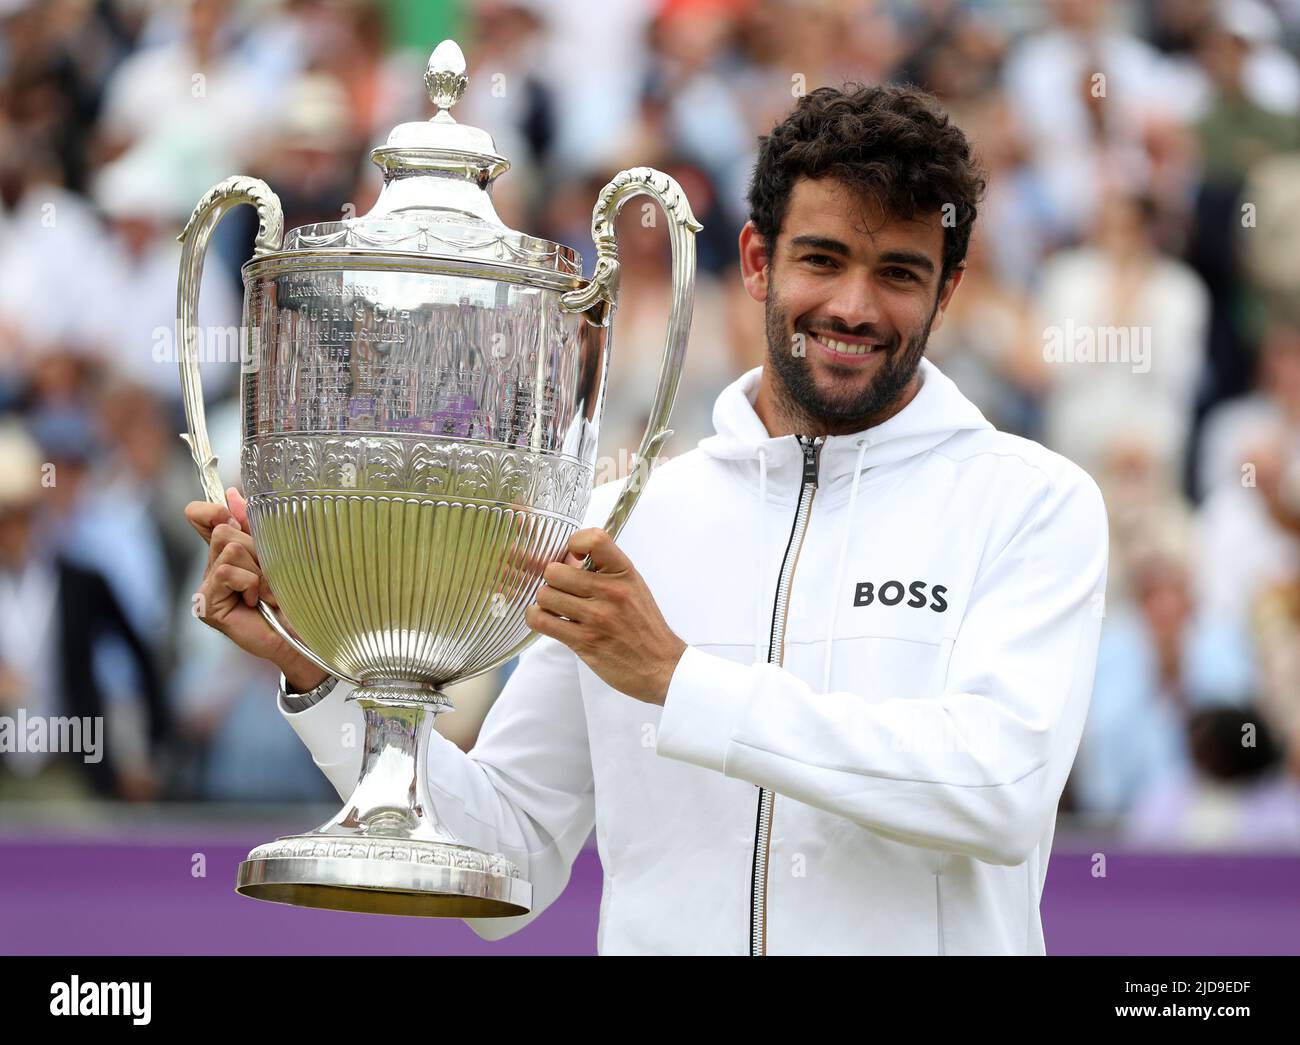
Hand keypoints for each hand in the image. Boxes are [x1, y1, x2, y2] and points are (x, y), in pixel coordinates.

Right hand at [184, 487, 326, 691]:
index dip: (211, 511)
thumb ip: (254, 525)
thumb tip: (233, 495)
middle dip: (255, 548)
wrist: (305, 630)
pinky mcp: (206, 603)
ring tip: (267, 591)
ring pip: (229, 548)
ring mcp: (207, 586)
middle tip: (269, 575)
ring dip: (258, 568)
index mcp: (228, 550)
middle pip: (222, 529)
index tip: (231, 517)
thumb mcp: (279, 551)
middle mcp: (213, 566)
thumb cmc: (298, 593)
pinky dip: (250, 583)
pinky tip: (255, 601)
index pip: (199, 515)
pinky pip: (227, 571)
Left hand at [525, 528, 685, 704]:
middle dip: (553, 579)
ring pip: (545, 594)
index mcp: (624, 573)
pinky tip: (547, 619)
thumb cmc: (645, 627)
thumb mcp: (634, 587)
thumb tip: (567, 558)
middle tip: (562, 588)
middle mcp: (611, 592)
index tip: (573, 557)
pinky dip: (537, 617)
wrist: (661, 666)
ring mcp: (597, 617)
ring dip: (546, 601)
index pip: (594, 539)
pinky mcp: (583, 641)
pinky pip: (541, 620)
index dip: (574, 544)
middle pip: (555, 570)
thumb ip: (605, 570)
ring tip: (556, 606)